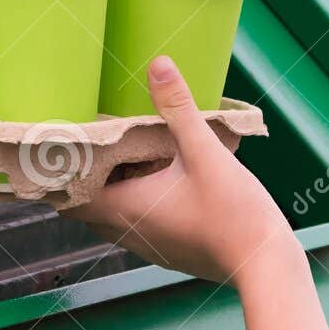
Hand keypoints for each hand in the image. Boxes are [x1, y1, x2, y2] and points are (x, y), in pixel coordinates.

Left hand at [70, 56, 301, 284]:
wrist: (264, 264)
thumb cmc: (233, 212)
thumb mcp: (204, 151)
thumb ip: (178, 108)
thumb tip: (159, 65)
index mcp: (126, 209)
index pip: (69, 198)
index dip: (63, 174)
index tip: (66, 148)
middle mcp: (129, 233)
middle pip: (88, 207)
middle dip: (88, 178)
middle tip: (96, 144)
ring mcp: (150, 248)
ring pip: (114, 218)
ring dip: (115, 192)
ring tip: (127, 158)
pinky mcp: (170, 253)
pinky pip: (139, 227)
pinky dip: (137, 206)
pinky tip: (161, 183)